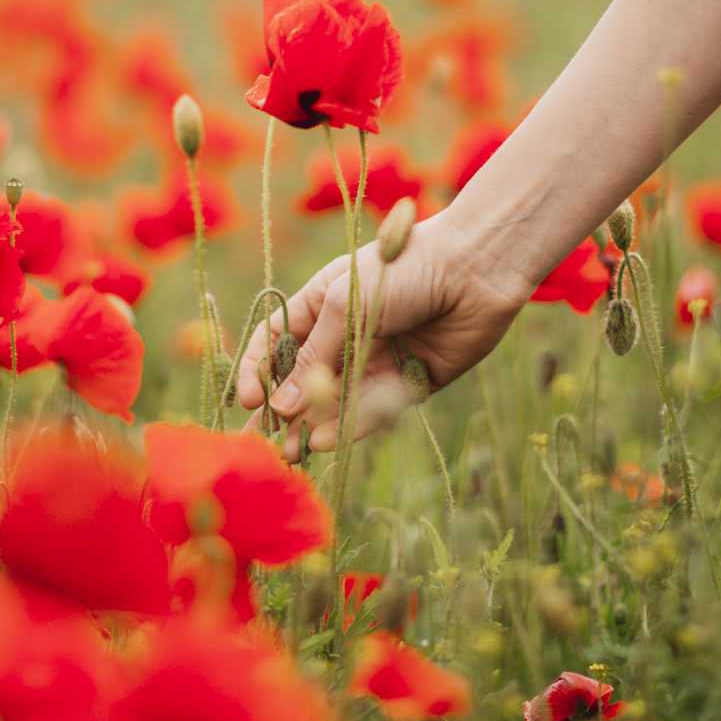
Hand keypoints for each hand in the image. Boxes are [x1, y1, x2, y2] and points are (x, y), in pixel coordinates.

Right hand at [234, 210, 534, 458]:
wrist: (474, 268)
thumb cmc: (401, 268)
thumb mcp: (343, 305)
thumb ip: (313, 356)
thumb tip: (280, 404)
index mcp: (322, 302)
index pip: (277, 340)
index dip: (258, 369)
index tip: (247, 399)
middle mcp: (346, 333)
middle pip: (304, 377)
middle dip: (282, 409)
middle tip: (262, 441)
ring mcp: (377, 358)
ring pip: (337, 400)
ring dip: (312, 425)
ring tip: (291, 451)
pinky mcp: (408, 381)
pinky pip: (373, 408)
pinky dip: (348, 425)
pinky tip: (324, 440)